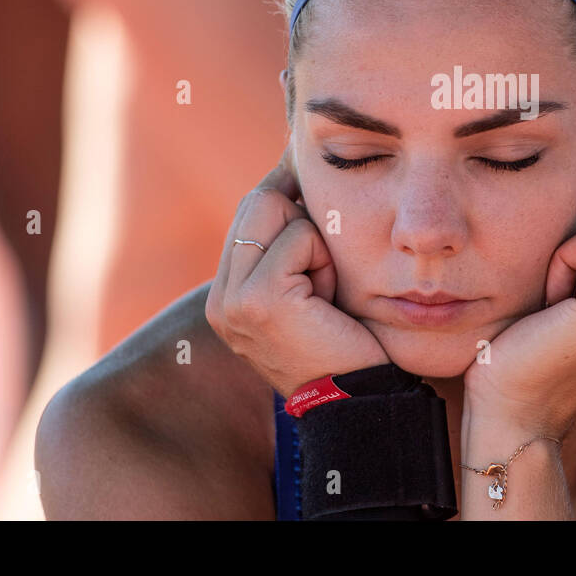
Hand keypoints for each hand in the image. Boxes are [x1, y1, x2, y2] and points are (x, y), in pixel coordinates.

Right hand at [204, 147, 389, 397]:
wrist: (357, 400)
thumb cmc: (344, 343)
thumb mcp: (305, 290)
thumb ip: (286, 246)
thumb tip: (296, 174)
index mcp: (224, 295)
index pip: (249, 211)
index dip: (285, 192)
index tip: (310, 178)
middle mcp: (218, 298)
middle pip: (258, 200)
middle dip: (302, 219)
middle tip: (322, 274)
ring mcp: (232, 300)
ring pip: (276, 210)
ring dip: (315, 243)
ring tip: (322, 292)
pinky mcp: (258, 301)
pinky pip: (300, 237)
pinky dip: (323, 259)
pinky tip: (326, 299)